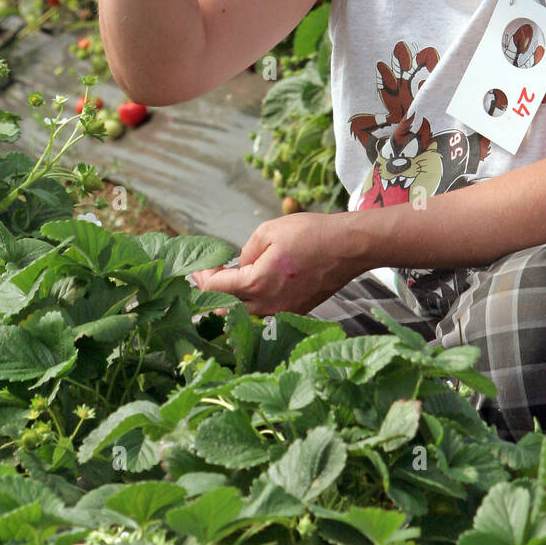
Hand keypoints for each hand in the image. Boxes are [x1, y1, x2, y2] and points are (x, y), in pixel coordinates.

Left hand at [191, 212, 361, 316]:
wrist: (348, 248)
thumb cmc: (311, 234)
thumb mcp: (270, 230)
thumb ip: (246, 250)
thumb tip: (239, 265)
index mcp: (257, 283)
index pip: (217, 287)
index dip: (202, 278)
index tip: (197, 268)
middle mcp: (268, 304)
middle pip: (227, 307)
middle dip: (212, 293)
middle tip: (204, 277)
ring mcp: (283, 311)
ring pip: (246, 313)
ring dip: (232, 301)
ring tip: (225, 284)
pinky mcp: (297, 311)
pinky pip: (266, 312)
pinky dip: (253, 303)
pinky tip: (253, 288)